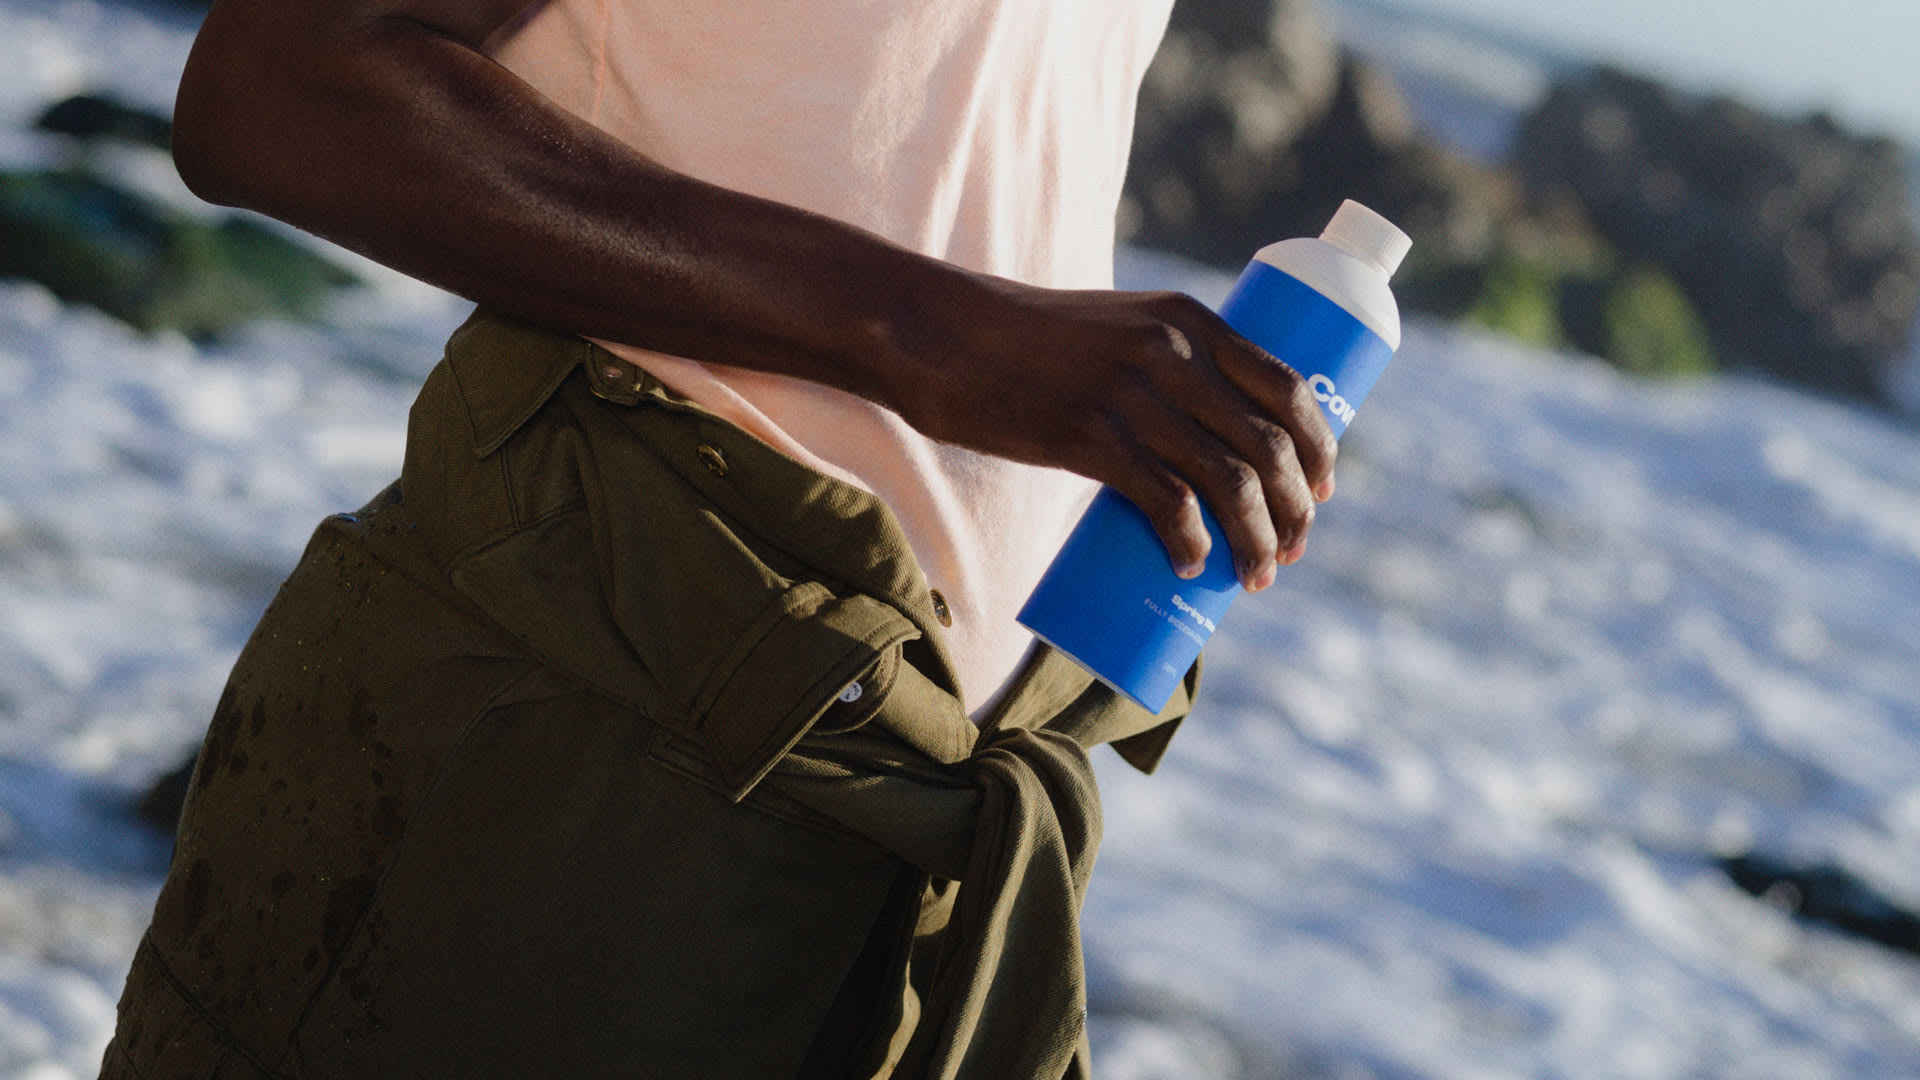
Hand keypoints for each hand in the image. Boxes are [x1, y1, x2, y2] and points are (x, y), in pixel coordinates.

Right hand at [882, 274, 1337, 591]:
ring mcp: (1132, 395)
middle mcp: (1172, 352)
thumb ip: (1160, 367)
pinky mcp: (1087, 437)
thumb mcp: (1115, 329)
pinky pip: (1165, 501)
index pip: (1286, 388)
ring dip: (1256, 541)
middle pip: (1267, 445)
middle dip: (1294, 510)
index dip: (1317, 449)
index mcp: (1188, 319)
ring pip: (1228, 481)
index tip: (1322, 493)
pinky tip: (1191, 568)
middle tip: (1289, 552)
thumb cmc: (1025, 341)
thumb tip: (1197, 440)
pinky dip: (1191, 543)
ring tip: (1255, 577)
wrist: (940, 334)